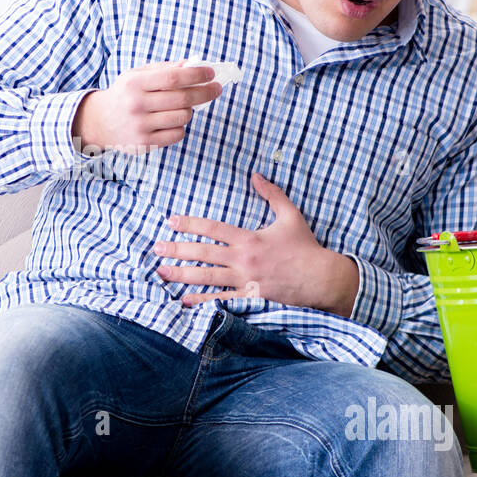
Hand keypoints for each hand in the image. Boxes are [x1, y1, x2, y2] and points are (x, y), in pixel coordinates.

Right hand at [71, 60, 221, 155]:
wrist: (99, 122)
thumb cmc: (124, 94)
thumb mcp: (136, 75)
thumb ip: (163, 69)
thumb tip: (191, 65)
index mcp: (135, 83)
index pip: (173, 78)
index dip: (196, 75)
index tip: (210, 74)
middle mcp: (137, 104)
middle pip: (183, 99)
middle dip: (205, 93)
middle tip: (216, 89)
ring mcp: (141, 126)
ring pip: (183, 117)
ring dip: (190, 110)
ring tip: (184, 107)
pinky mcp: (144, 143)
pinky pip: (177, 134)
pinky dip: (181, 127)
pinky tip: (173, 122)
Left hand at [151, 171, 359, 315]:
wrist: (320, 279)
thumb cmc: (306, 247)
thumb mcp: (291, 216)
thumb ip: (272, 194)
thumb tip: (256, 174)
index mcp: (250, 238)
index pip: (213, 228)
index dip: (190, 224)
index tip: (170, 221)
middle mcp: (243, 259)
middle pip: (203, 253)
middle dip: (177, 249)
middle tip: (155, 247)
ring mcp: (244, 281)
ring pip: (206, 277)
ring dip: (181, 275)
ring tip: (160, 272)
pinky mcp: (249, 299)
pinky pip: (220, 300)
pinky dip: (201, 302)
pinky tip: (183, 301)